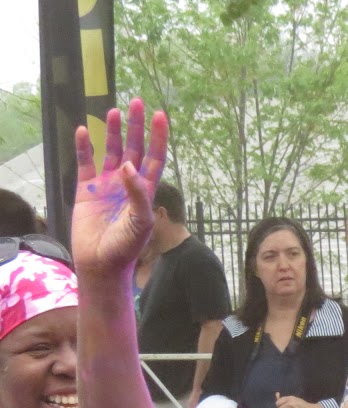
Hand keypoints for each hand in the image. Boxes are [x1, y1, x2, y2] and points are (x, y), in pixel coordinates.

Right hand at [72, 100, 166, 279]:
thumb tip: (128, 165)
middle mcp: (127, 184)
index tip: (160, 116)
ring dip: (113, 132)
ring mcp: (106, 185)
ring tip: (114, 111)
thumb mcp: (140, 222)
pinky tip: (83, 131)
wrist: (101, 263)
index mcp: (145, 190)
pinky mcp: (86, 190)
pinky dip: (84, 147)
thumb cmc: (127, 247)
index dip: (158, 137)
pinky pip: (85, 163)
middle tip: (138, 102)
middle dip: (136, 127)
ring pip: (111, 151)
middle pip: (133, 148)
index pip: (154, 157)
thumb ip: (137, 193)